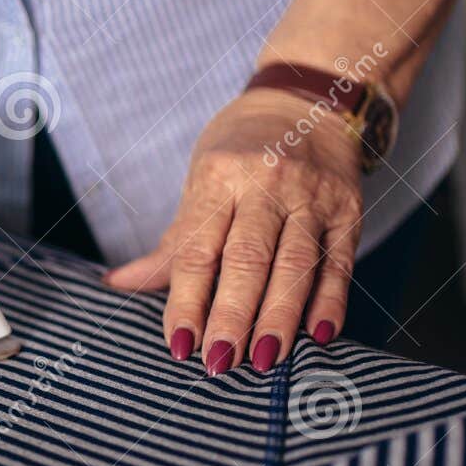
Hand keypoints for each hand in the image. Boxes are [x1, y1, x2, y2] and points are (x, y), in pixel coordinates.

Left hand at [105, 89, 363, 373]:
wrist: (304, 103)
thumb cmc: (239, 153)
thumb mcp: (200, 185)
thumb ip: (171, 246)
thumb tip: (117, 283)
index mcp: (218, 179)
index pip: (198, 250)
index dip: (187, 301)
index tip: (179, 345)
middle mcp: (266, 183)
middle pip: (248, 259)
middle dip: (232, 315)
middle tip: (219, 362)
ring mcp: (311, 195)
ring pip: (295, 264)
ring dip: (279, 317)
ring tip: (264, 360)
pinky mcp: (348, 209)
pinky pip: (339, 261)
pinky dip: (330, 301)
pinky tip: (318, 335)